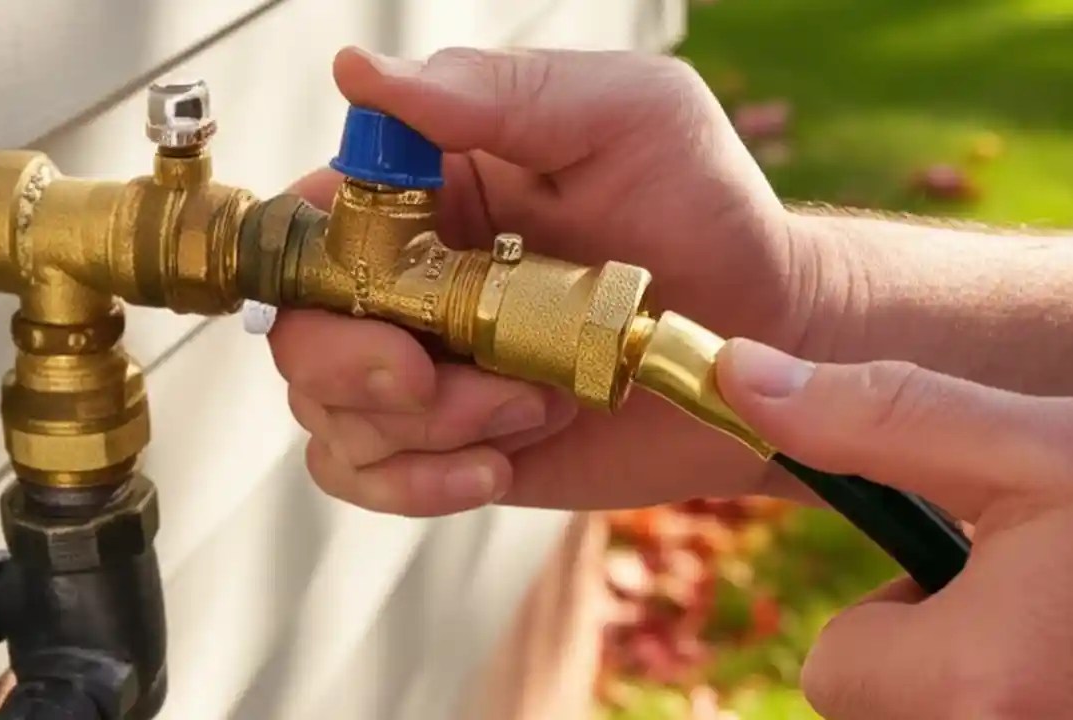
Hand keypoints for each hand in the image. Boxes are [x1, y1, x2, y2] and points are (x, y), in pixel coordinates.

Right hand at [271, 47, 828, 514]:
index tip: (393, 296)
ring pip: (330, 414)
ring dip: (421, 429)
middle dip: (355, 368)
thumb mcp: (628, 117)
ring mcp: (433, 364)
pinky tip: (496, 465)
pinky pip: (371, 476)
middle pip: (300, 331)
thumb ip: (500, 94)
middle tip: (433, 375)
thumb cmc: (708, 212)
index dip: (317, 268)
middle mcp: (416, 277)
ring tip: (530, 409)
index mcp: (433, 190)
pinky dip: (419, 485)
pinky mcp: (458, 439)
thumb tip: (359, 74)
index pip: (311, 222)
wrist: (772, 339)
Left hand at [715, 339, 1072, 718]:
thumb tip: (740, 376)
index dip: (891, 616)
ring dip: (979, 689)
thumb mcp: (1043, 447)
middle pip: (881, 713)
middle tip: (1042, 610)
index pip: (832, 668)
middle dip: (934, 659)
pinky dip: (1013, 710)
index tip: (974, 577)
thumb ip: (883, 414)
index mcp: (969, 688)